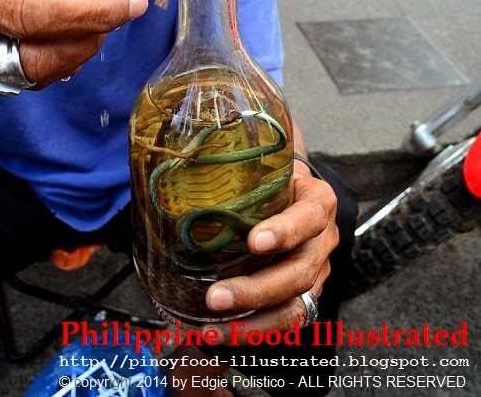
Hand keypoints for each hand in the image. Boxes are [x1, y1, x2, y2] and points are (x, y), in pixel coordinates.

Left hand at [202, 168, 338, 341]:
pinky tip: (218, 334)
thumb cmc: (271, 174)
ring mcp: (318, 270)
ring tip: (211, 328)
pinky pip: (285, 320)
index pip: (310, 216)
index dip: (285, 231)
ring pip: (295, 306)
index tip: (254, 241)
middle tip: (215, 297)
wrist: (295, 186)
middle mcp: (324, 238)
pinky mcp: (306, 293)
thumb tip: (174, 165)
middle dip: (256, 290)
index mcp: (317, 200)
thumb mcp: (263, 164)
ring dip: (252, 322)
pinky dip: (251, 332)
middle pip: (300, 272)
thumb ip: (234, 167)